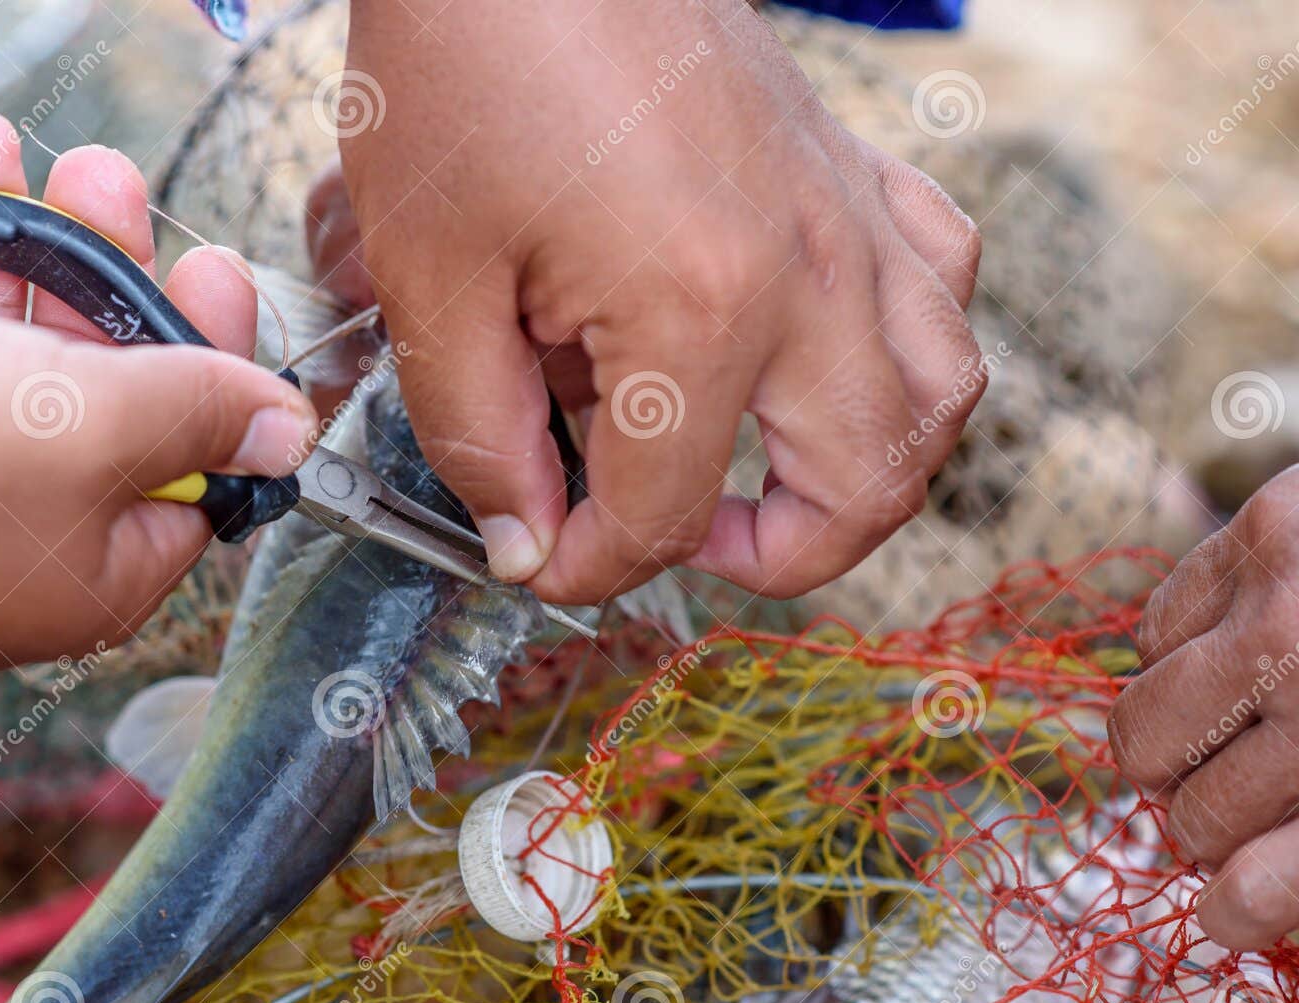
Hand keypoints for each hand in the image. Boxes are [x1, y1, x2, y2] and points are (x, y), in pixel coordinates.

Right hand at [0, 111, 314, 668]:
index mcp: (90, 562)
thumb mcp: (90, 431)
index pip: (189, 463)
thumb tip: (289, 434)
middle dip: (100, 267)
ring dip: (4, 232)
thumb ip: (195, 414)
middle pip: (90, 383)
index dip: (210, 364)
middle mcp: (12, 520)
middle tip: (109, 180)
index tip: (211, 270)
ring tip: (9, 144)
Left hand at [337, 0, 981, 603]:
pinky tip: (822, 354)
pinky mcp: (848, 167)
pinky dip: (904, 349)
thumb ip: (480, 435)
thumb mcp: (436, 275)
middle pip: (863, 488)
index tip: (536, 561)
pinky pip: (939, 284)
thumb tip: (522, 540)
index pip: (661, 514)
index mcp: (700, 308)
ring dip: (864, 471)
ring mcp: (847, 215)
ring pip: (940, 397)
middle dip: (773, 559)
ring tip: (765, 478)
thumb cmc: (469, 62)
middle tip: (679, 545)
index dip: (589, 568)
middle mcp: (810, 271)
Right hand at [1110, 466, 1298, 949]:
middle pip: (1191, 814)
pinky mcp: (1260, 534)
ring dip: (1182, 738)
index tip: (1232, 907)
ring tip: (1238, 717)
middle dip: (1205, 819)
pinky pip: (1153, 632)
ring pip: (1143, 723)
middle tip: (1239, 796)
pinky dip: (1181, 653)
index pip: (1267, 885)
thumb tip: (1225, 908)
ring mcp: (1283, 611)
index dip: (1242, 909)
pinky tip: (1241, 646)